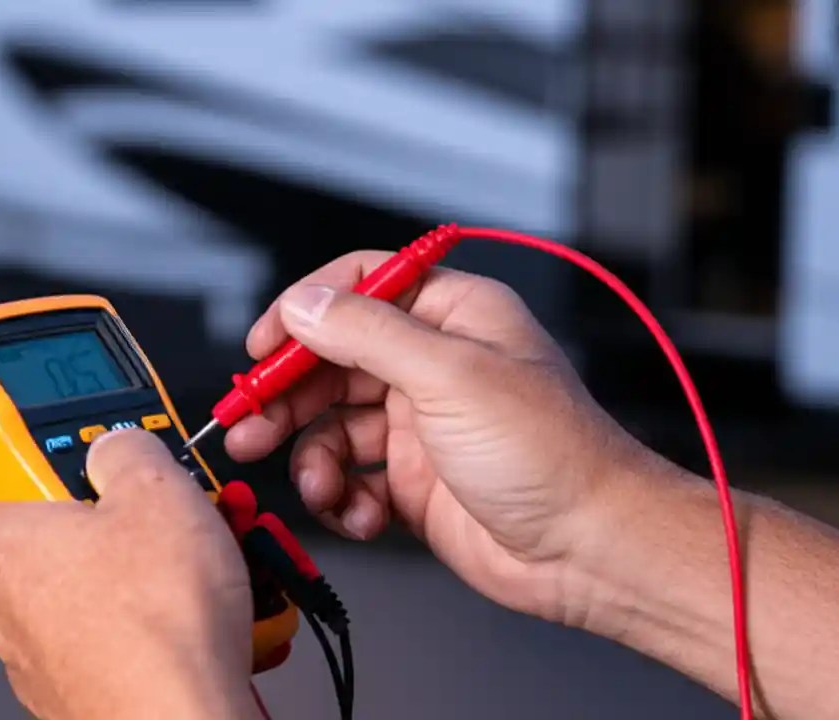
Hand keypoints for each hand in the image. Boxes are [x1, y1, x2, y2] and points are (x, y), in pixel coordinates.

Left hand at [0, 429, 260, 719]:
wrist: (178, 719)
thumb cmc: (158, 620)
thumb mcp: (157, 490)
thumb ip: (126, 454)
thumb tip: (118, 447)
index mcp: (14, 548)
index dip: (20, 495)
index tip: (63, 482)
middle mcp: (12, 612)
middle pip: (41, 563)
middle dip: (98, 545)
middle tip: (151, 530)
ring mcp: (41, 667)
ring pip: (78, 613)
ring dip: (125, 596)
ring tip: (187, 585)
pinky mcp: (78, 704)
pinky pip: (107, 657)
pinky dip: (143, 643)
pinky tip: (188, 634)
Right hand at [225, 251, 661, 625]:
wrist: (589, 551)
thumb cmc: (552, 456)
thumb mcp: (450, 376)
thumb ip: (367, 335)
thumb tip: (304, 305)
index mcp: (453, 316)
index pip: (360, 286)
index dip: (304, 310)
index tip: (263, 344)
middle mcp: (434, 365)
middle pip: (332, 361)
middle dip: (287, 396)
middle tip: (249, 425)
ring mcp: (422, 425)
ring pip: (332, 426)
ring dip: (312, 457)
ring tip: (315, 485)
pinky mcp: (414, 482)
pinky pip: (352, 479)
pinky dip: (344, 498)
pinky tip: (362, 514)